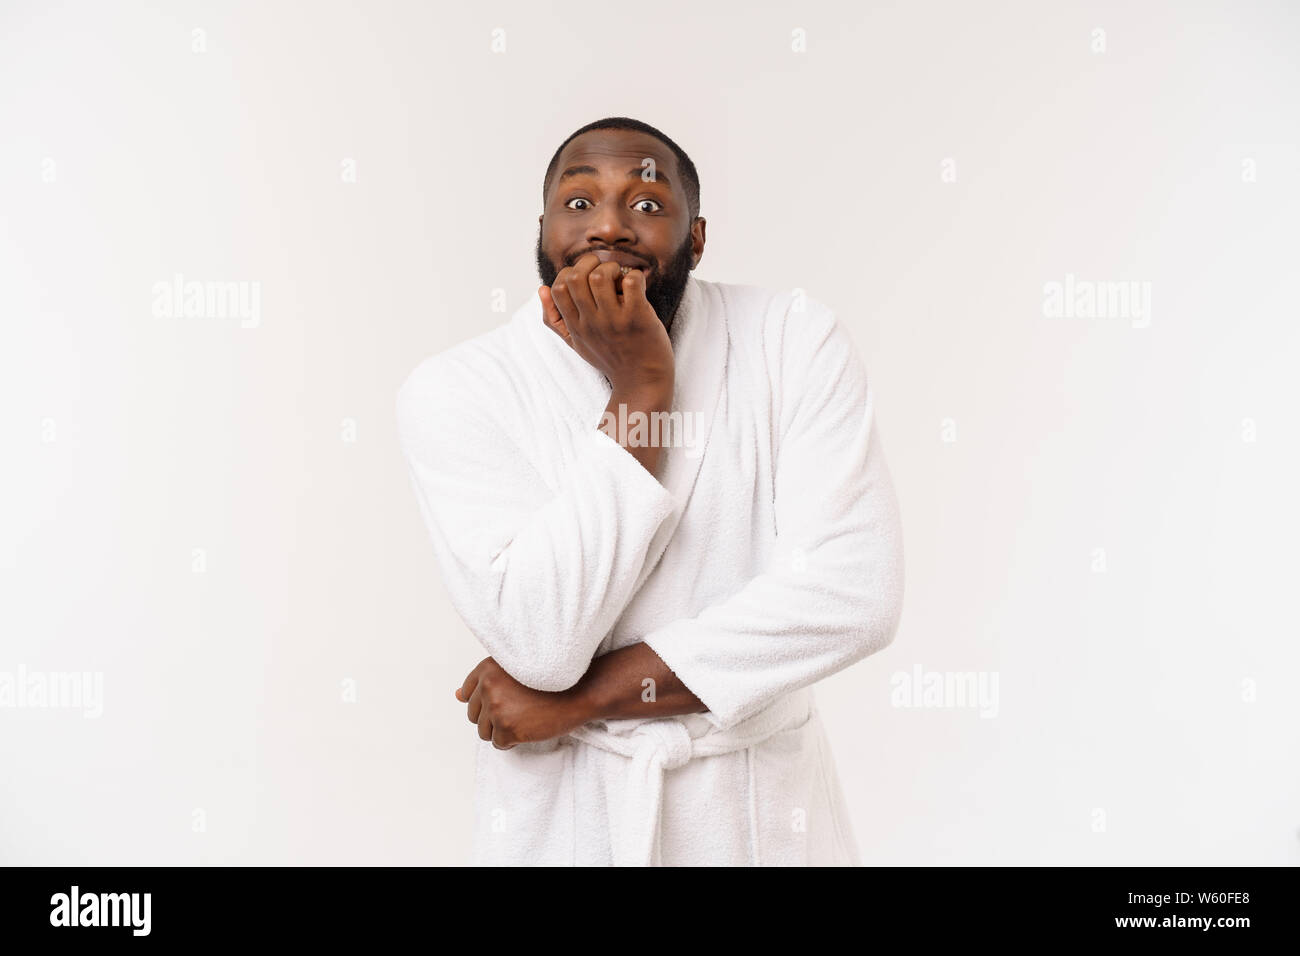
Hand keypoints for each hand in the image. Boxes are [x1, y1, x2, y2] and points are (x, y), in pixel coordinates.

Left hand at [454, 657, 590, 749]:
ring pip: (484, 732)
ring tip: (525, 718)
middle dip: (493, 718)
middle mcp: (488, 686)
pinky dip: (513, 741)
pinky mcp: (507, 728)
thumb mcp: (513, 673)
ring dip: (502, 730)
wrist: (579, 692)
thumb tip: (456, 696)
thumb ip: (483, 682)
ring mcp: (496, 708)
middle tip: (519, 710)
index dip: (485, 702)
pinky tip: (529, 727)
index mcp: (488, 668)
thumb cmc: (549, 682)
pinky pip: (499, 743)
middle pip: (474, 715)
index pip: (467, 693)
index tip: (503, 701)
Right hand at [539, 252, 673, 393]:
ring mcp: (614, 321)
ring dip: (612, 268)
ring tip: (620, 278)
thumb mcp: (577, 343)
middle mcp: (591, 323)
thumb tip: (541, 288)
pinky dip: (634, 276)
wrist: (642, 383)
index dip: (571, 273)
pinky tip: (637, 286)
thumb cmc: (611, 359)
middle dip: (589, 262)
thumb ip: (556, 319)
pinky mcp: (638, 318)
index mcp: (575, 326)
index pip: (558, 287)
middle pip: (575, 277)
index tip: (586, 277)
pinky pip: (631, 282)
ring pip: (601, 276)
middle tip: (604, 270)